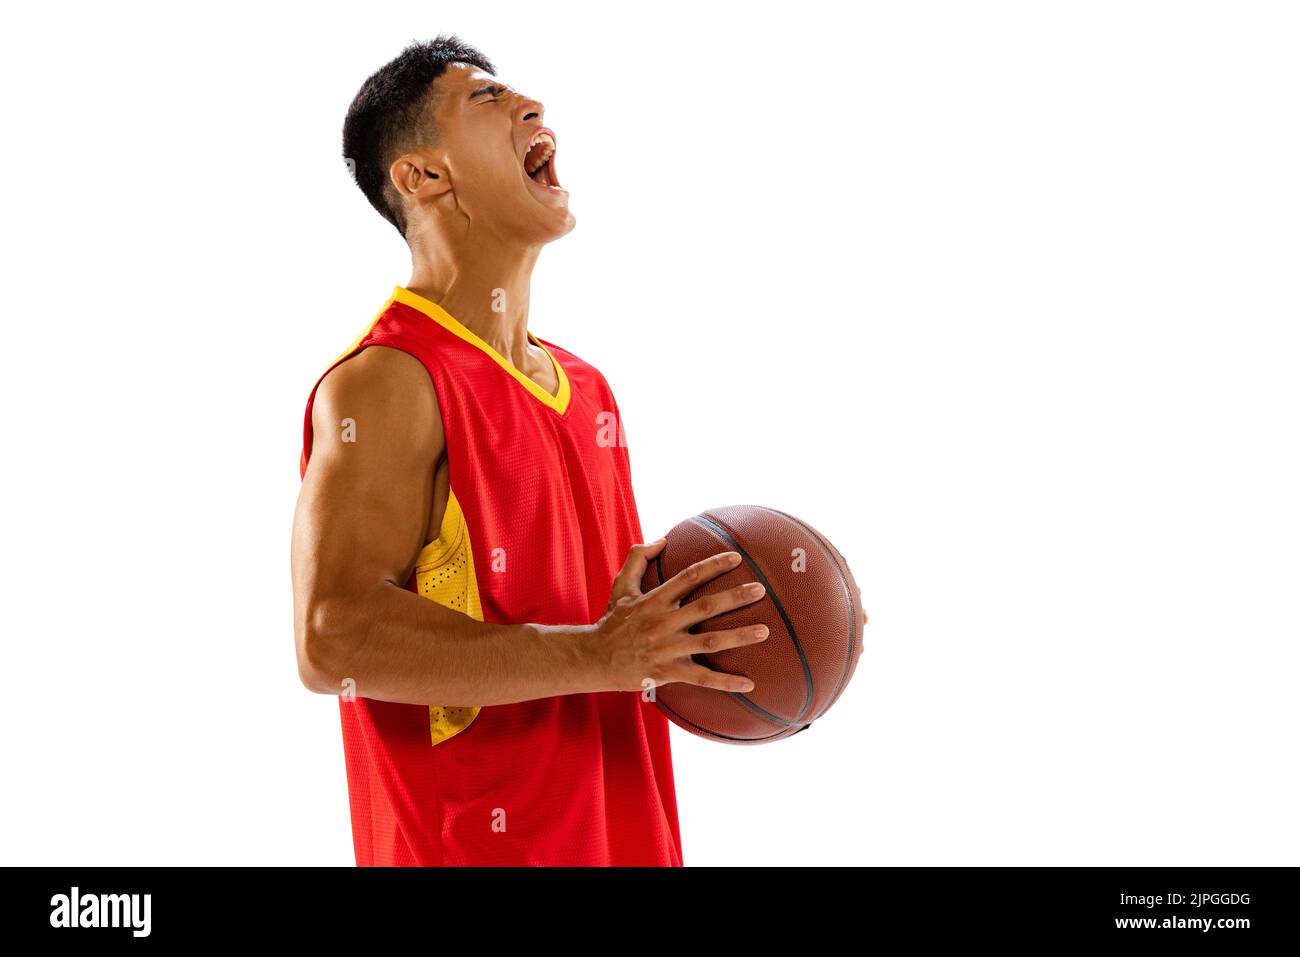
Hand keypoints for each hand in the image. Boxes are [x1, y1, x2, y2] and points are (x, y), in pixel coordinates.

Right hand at [587, 539, 769, 693]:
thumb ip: (638, 558)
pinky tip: (750, 683)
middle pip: (705, 607)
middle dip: (735, 597)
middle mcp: (663, 622)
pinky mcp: (668, 672)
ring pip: (709, 641)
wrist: (594, 659)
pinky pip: (702, 678)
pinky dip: (726, 682)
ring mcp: (667, 648)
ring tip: (765, 630)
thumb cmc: (612, 621)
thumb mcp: (620, 586)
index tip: (737, 557)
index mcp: (654, 599)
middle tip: (761, 589)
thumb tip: (663, 539)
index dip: (713, 566)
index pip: (688, 577)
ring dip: (739, 636)